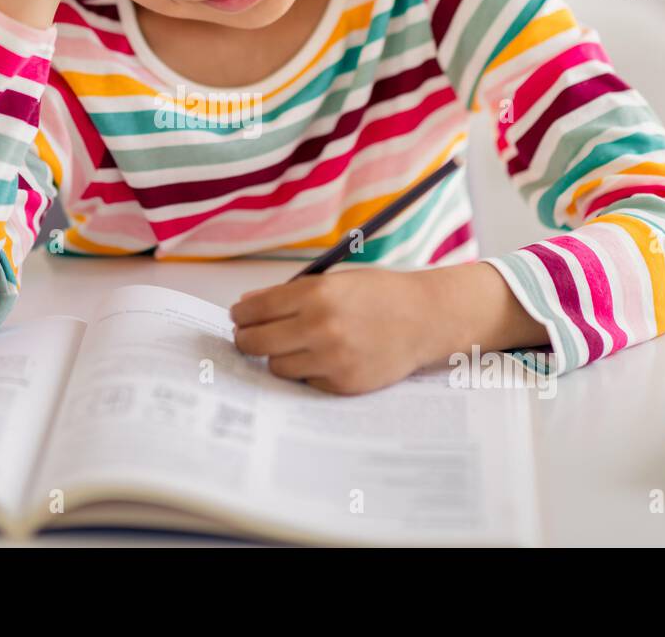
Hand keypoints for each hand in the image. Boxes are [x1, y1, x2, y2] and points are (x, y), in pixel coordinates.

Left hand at [228, 262, 548, 395]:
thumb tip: (246, 305)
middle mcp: (320, 326)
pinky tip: (324, 358)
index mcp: (316, 293)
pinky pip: (304, 381)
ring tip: (294, 346)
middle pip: (254, 342)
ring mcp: (332, 358)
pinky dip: (307, 372)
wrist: (425, 318)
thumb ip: (288, 294)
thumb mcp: (333, 281)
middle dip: (246, 339)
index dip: (240, 314)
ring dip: (279, 357)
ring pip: (275, 366)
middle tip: (248, 337)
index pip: (254, 309)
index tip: (239, 317)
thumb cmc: (378, 295)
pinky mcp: (342, 383)